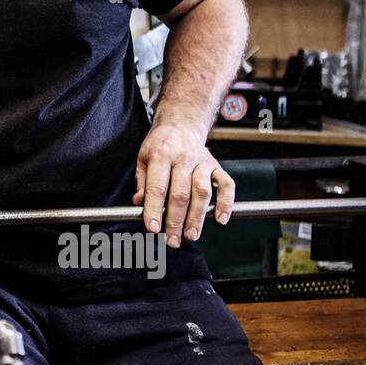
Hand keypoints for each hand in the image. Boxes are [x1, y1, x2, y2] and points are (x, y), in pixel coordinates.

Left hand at [132, 122, 234, 247]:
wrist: (181, 124)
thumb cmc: (160, 145)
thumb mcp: (143, 158)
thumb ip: (142, 182)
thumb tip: (139, 204)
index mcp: (161, 156)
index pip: (158, 187)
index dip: (155, 209)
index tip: (152, 228)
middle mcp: (184, 159)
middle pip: (181, 194)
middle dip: (176, 221)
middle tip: (172, 240)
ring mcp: (202, 162)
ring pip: (202, 193)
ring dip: (197, 217)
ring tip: (191, 235)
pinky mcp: (216, 166)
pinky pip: (226, 185)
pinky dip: (226, 203)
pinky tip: (221, 219)